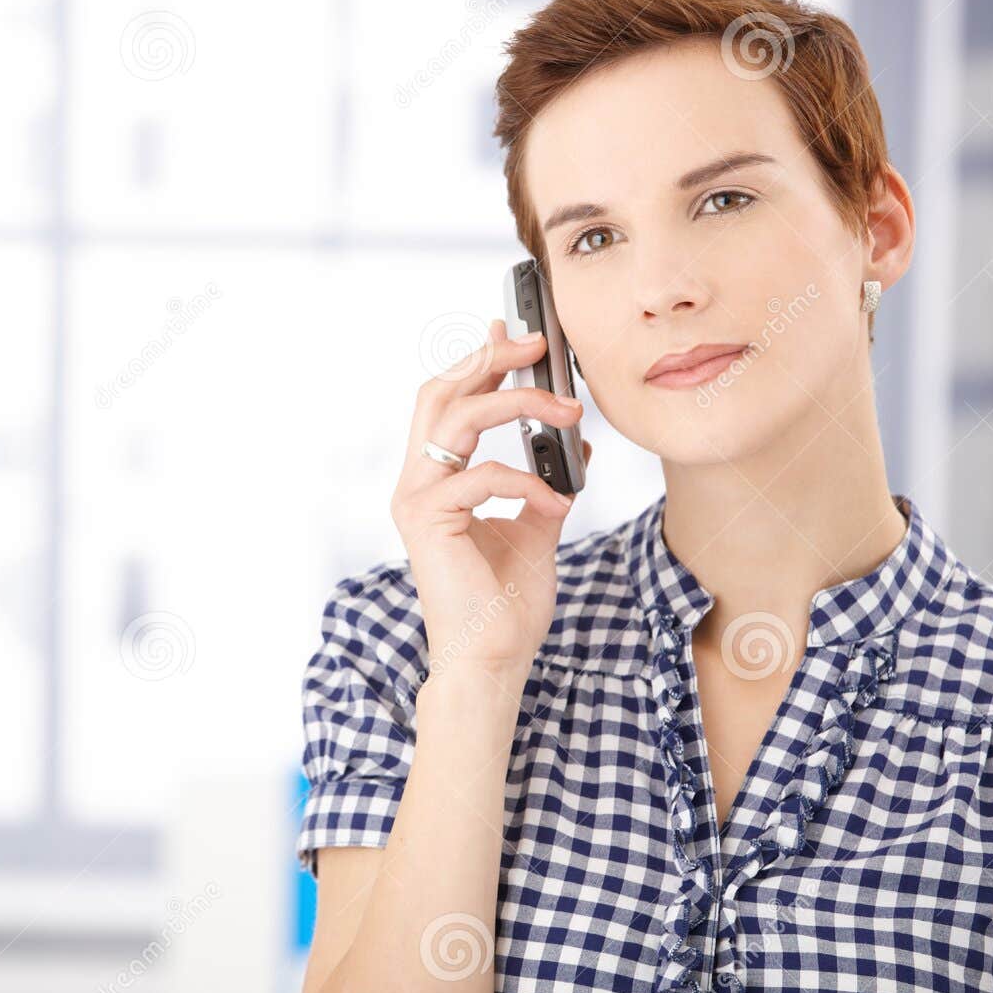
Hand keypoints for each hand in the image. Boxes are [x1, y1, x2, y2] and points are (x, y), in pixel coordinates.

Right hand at [389, 318, 592, 682]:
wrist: (490, 660)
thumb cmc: (506, 605)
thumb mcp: (536, 529)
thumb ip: (546, 484)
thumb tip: (576, 444)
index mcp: (436, 481)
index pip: (451, 402)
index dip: (480, 361)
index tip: (515, 332)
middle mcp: (417, 483)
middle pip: (441, 392)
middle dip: (490, 360)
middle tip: (538, 344)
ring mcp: (416, 500)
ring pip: (456, 418)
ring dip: (518, 404)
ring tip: (569, 411)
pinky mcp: (425, 521)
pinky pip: (481, 477)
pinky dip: (527, 482)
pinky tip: (556, 502)